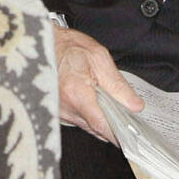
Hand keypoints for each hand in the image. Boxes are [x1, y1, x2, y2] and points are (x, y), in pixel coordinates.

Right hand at [53, 26, 143, 144]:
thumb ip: (118, 84)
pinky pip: (79, 120)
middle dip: (113, 124)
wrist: (43, 42)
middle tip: (125, 112)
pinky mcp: (56, 111)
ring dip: (100, 118)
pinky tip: (93, 100)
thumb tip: (135, 106)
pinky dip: (89, 114)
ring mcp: (59, 111)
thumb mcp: (99, 57)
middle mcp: (65, 106)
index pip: (101, 125)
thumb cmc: (68, 46)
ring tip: (106, 100)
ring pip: (88, 126)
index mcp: (76, 92)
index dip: (119, 134)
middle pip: (96, 128)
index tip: (132, 136)